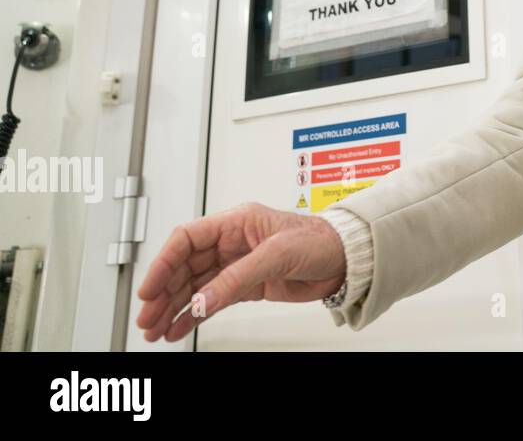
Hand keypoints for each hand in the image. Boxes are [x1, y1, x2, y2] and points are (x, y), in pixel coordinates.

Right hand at [135, 201, 346, 342]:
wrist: (346, 259)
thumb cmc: (320, 239)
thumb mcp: (277, 254)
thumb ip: (236, 278)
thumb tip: (202, 301)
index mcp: (236, 222)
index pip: (186, 239)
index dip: (163, 263)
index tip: (150, 289)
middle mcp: (232, 242)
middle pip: (184, 266)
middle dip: (163, 292)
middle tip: (147, 318)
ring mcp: (237, 264)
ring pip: (194, 286)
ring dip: (173, 307)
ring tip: (156, 329)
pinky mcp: (246, 284)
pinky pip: (211, 300)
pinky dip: (193, 314)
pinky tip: (179, 328)